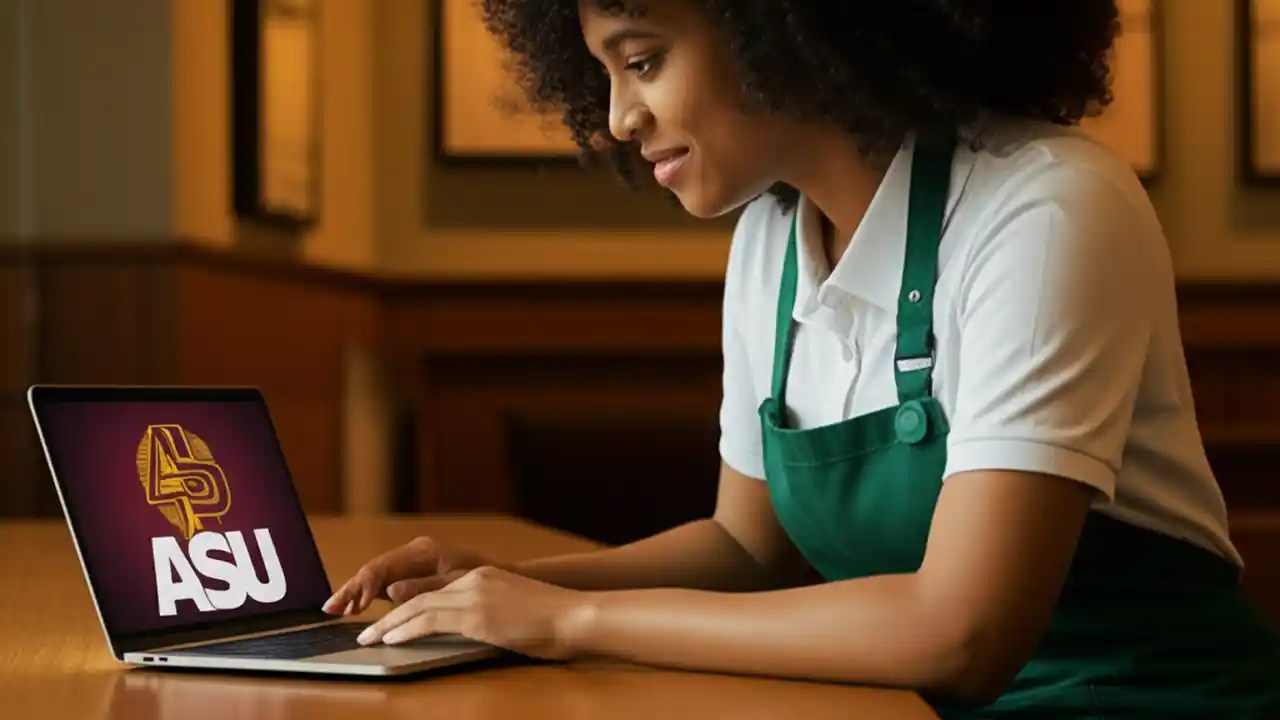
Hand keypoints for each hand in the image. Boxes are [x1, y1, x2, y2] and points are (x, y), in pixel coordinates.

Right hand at [322, 536, 500, 615]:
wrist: (511, 579)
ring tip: (337, 610)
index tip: (352, 607)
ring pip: (378, 578)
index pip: (382, 568)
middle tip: (330, 609)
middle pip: (375, 571)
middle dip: (352, 590)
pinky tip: (357, 607)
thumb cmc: (489, 580)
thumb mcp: (459, 584)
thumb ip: (424, 587)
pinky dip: (371, 595)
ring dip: (357, 593)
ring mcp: (415, 564)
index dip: (363, 587)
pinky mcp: (418, 576)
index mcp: (423, 552)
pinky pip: (388, 583)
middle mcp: (415, 554)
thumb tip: (390, 592)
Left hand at [355, 566, 595, 660]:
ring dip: (389, 624)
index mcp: (483, 576)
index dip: (406, 605)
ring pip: (418, 607)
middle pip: (418, 595)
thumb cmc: (555, 620)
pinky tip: (391, 639)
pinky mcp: (477, 614)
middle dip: (388, 615)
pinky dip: (405, 629)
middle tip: (366, 631)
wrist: (576, 615)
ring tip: (368, 639)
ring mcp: (474, 594)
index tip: (388, 620)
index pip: (433, 590)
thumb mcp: (514, 612)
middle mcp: (474, 579)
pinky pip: (430, 619)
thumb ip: (487, 613)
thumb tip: (474, 627)